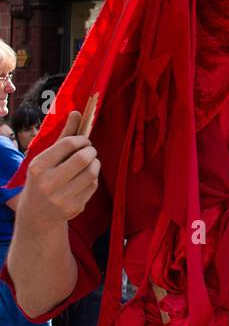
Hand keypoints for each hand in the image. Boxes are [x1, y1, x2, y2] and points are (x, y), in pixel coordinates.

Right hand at [17, 111, 99, 228]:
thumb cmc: (43, 177)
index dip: (82, 139)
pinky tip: (85, 177)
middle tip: (89, 150)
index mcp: (39, 166)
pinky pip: (93, 185)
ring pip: (92, 172)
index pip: (69, 144)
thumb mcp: (46, 157)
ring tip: (89, 162)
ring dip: (95, 163)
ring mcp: (62, 197)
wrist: (37, 212)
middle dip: (91, 151)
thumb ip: (64, 136)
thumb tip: (78, 113)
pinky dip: (93, 178)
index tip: (84, 141)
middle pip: (84, 158)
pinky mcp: (74, 207)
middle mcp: (48, 182)